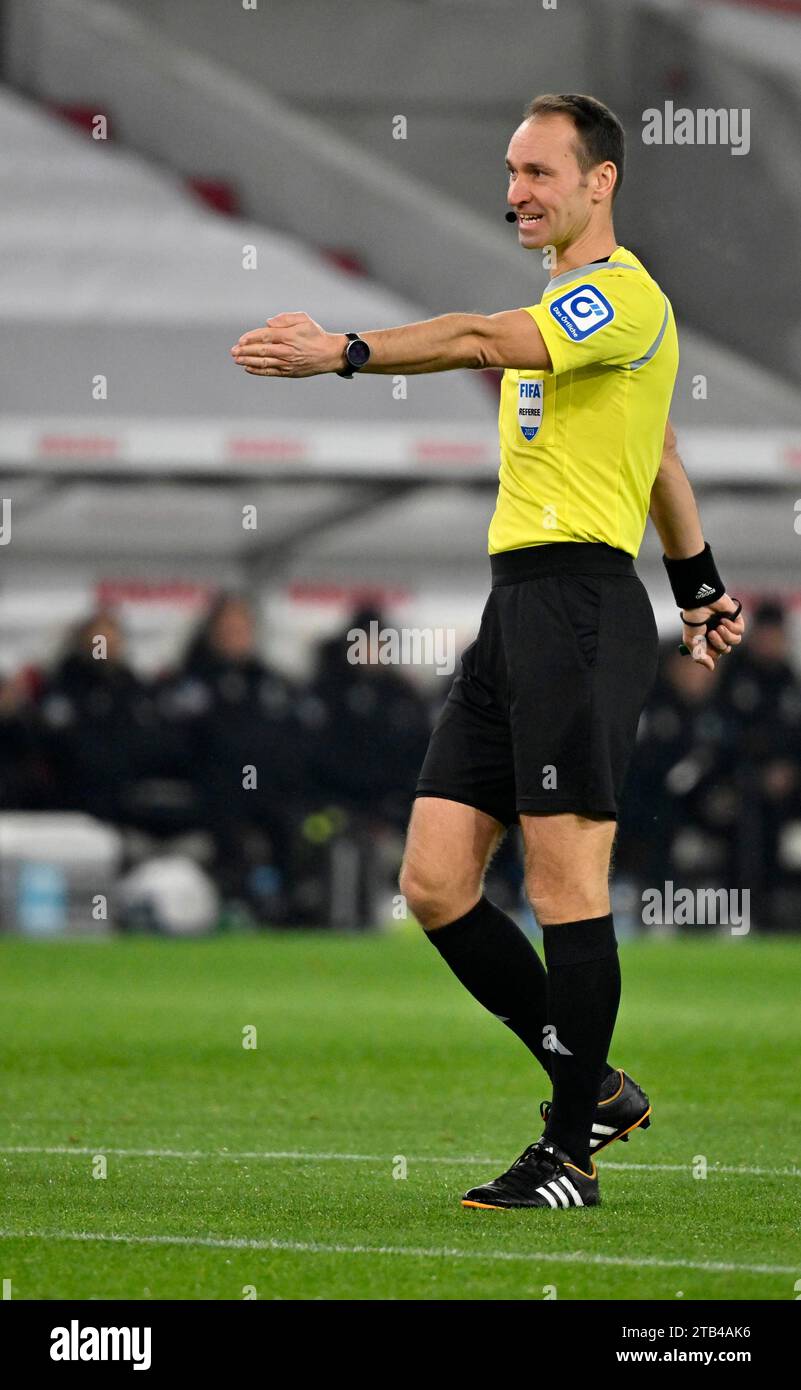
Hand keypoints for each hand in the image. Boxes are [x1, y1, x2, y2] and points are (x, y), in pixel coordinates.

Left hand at [230, 313, 346, 376]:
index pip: (265, 336)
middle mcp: (286, 350)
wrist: (330, 354)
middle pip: (261, 350)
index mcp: (289, 336)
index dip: (251, 338)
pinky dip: (258, 370)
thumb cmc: (316, 334)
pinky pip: (271, 372)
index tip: (240, 340)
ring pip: (264, 362)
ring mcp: (287, 363)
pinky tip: (248, 368)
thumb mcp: (303, 319)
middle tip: (233, 351)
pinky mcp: (289, 372)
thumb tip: (268, 323)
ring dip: (248, 361)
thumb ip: (285, 319)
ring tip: (236, 360)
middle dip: (245, 351)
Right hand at [680, 594, 744, 670]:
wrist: (699, 602)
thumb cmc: (693, 620)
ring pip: (735, 641)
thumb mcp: (691, 641)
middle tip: (711, 633)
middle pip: (726, 649)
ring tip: (718, 627)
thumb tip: (711, 668)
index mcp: (708, 640)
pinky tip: (723, 619)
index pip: (716, 655)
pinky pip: (740, 630)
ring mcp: (728, 626)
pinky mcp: (736, 618)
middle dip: (718, 644)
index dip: (712, 654)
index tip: (705, 647)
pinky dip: (731, 627)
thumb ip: (699, 656)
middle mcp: (719, 634)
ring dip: (726, 636)